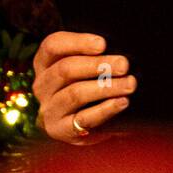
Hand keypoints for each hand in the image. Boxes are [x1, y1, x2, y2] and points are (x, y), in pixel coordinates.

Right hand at [32, 30, 135, 145]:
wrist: (86, 125)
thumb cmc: (89, 84)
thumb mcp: (85, 66)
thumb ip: (94, 54)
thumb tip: (120, 44)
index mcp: (44, 63)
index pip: (53, 45)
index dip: (77, 42)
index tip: (103, 44)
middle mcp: (42, 85)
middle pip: (66, 69)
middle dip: (98, 65)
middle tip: (124, 64)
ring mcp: (48, 109)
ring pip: (75, 94)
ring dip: (105, 87)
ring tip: (130, 84)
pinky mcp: (60, 130)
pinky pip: (83, 118)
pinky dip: (105, 109)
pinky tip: (122, 102)